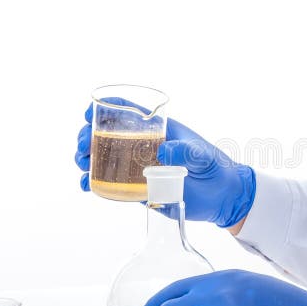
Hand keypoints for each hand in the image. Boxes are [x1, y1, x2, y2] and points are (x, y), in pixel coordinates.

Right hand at [75, 104, 254, 227]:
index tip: (88, 113)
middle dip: (89, 136)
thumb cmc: (216, 168)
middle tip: (82, 145)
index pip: (129, 112)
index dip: (106, 108)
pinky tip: (87, 185)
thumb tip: (163, 152)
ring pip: (106, 159)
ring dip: (88, 159)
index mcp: (160, 129)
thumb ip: (186, 152)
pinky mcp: (141, 190)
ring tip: (82, 164)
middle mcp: (146, 146)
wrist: (224, 197)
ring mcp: (141, 168)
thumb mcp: (203, 155)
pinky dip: (96, 184)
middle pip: (109, 135)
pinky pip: (113, 185)